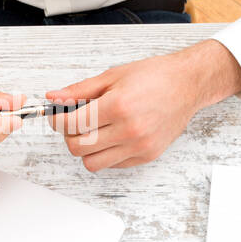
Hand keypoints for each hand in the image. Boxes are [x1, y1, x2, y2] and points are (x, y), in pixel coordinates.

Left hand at [45, 39, 240, 170]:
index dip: (57, 120)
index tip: (57, 116)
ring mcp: (139, 146)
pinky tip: (111, 136)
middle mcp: (129, 130)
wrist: (187, 85)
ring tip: (93, 132)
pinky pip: (113, 165)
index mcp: (118, 106)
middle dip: (69, 135)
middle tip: (74, 122)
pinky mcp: (147, 155)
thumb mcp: (112, 76)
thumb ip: (79, 90)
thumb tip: (53, 97)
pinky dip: (106, 154)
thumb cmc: (153, 77)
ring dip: (86, 149)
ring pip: (92, 163)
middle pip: (78, 147)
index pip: (72, 124)